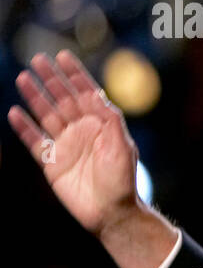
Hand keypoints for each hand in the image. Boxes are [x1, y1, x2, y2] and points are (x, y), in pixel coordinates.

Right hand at [8, 50, 177, 267]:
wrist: (111, 212)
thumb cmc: (123, 180)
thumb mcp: (123, 147)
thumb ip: (111, 121)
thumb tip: (98, 96)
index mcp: (101, 124)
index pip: (86, 93)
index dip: (75, 75)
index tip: (63, 56)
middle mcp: (82, 130)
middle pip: (63, 99)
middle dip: (51, 79)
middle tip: (38, 59)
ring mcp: (65, 145)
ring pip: (46, 115)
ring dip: (35, 97)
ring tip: (23, 78)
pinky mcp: (51, 162)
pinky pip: (34, 141)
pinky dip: (24, 127)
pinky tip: (15, 112)